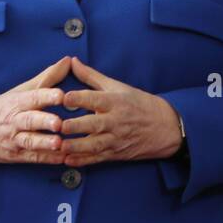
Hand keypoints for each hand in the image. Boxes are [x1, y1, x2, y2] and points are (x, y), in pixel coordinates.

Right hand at [0, 56, 69, 165]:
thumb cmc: (1, 108)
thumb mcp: (20, 91)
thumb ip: (47, 77)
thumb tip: (68, 61)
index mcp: (17, 102)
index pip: (32, 97)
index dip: (46, 96)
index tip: (61, 95)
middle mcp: (15, 121)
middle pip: (29, 121)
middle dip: (44, 122)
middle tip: (59, 123)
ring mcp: (14, 140)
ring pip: (29, 142)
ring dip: (45, 144)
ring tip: (60, 144)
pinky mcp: (15, 156)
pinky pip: (32, 158)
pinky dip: (47, 159)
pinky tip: (62, 159)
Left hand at [58, 57, 183, 166]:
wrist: (164, 126)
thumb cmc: (138, 103)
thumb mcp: (118, 87)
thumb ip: (91, 76)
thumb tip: (72, 61)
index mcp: (116, 101)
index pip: (96, 99)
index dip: (79, 98)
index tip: (63, 97)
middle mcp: (116, 120)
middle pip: (94, 123)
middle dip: (76, 125)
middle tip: (58, 126)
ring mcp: (116, 138)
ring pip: (94, 144)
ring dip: (76, 146)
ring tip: (59, 146)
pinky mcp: (116, 153)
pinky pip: (97, 158)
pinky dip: (83, 161)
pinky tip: (68, 161)